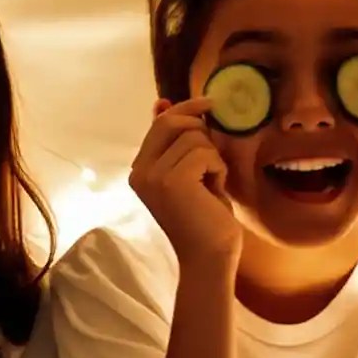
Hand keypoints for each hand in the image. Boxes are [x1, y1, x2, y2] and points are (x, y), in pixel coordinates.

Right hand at [130, 98, 241, 265]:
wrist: (209, 256)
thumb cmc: (205, 218)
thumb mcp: (189, 172)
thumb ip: (175, 143)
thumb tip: (161, 103)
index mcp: (139, 169)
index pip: (160, 123)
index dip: (186, 108)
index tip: (209, 102)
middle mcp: (139, 171)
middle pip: (173, 123)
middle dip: (201, 130)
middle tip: (213, 158)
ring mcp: (153, 176)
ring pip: (195, 137)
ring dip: (213, 157)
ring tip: (211, 184)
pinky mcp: (171, 181)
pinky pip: (205, 153)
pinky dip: (218, 169)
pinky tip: (215, 190)